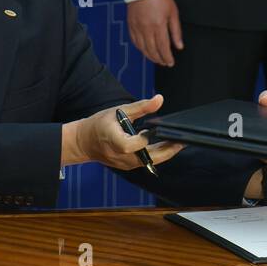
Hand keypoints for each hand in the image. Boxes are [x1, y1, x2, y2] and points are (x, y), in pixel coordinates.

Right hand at [62, 94, 183, 170]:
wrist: (84, 142)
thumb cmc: (100, 124)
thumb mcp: (118, 111)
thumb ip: (141, 107)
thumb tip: (159, 99)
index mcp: (114, 141)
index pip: (131, 145)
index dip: (143, 139)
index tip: (152, 130)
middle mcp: (120, 156)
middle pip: (147, 158)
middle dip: (167, 150)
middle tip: (182, 140)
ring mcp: (125, 164)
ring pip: (150, 162)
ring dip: (165, 153)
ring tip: (178, 141)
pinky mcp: (129, 166)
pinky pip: (146, 162)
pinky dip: (157, 154)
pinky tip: (167, 145)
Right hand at [126, 0, 182, 66]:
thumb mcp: (173, 13)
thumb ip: (176, 31)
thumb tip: (179, 46)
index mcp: (158, 25)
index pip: (163, 47)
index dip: (167, 57)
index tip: (170, 62)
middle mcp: (146, 28)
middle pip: (152, 50)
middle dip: (159, 59)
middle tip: (164, 63)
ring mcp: (137, 27)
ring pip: (142, 48)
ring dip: (149, 56)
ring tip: (156, 59)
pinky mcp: (131, 24)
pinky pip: (134, 41)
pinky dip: (140, 48)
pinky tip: (145, 50)